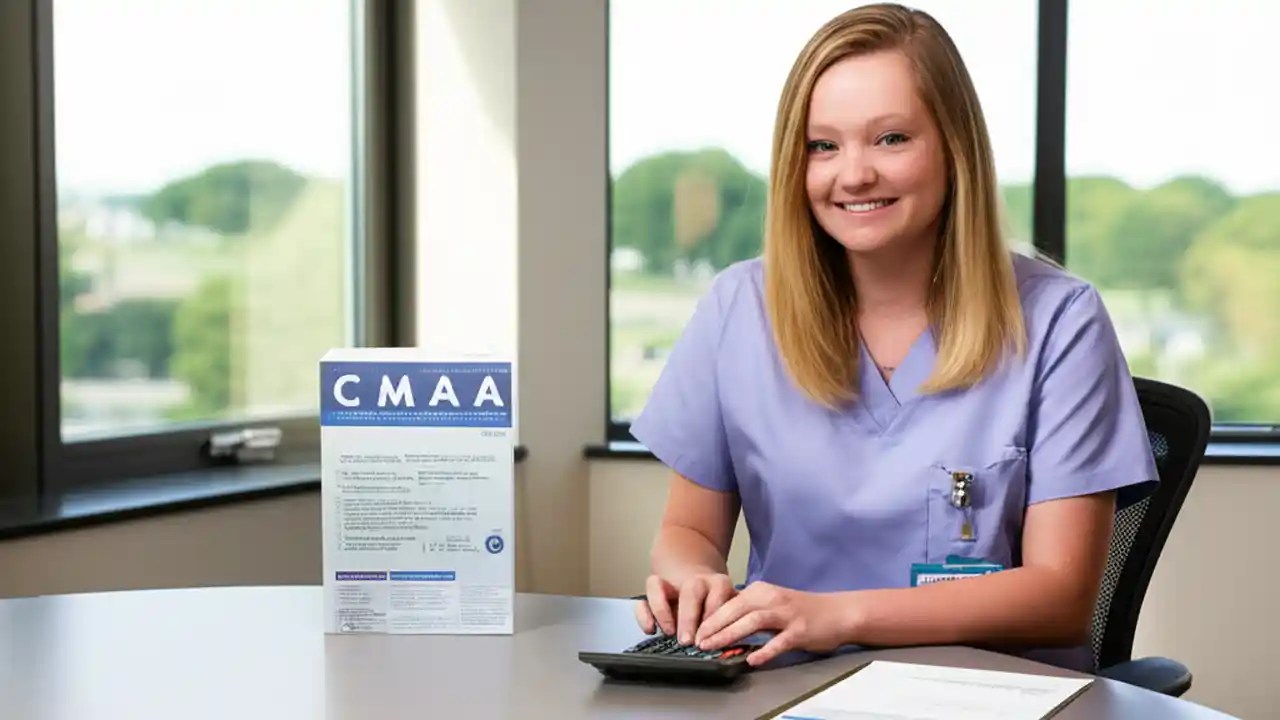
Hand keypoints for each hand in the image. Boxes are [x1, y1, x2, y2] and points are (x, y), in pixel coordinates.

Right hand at [634, 572, 737, 645]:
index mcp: (719, 584)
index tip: (711, 638)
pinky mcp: (653, 591)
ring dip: (662, 611)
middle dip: (688, 617)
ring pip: (658, 586)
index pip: (719, 594)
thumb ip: (733, 622)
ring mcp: (671, 583)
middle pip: (690, 590)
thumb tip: (735, 641)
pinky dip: (643, 614)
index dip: (714, 616)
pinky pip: (642, 599)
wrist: (700, 581)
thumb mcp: (732, 610)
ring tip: (668, 633)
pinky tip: (650, 630)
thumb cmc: (719, 605)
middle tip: (687, 641)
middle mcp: (695, 580)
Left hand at [694, 581, 853, 666]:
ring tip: (714, 647)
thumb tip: (722, 623)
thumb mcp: (772, 603)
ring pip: (753, 621)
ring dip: (730, 634)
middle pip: (736, 610)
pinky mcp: (800, 631)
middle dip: (714, 626)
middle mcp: (772, 598)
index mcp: (762, 591)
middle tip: (698, 642)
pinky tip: (751, 660)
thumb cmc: (801, 610)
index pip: (729, 602)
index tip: (695, 631)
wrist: (838, 612)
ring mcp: (786, 614)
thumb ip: (749, 610)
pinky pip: (779, 642)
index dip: (710, 617)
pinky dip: (764, 651)